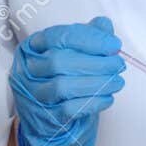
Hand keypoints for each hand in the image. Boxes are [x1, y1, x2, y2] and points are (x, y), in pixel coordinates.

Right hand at [10, 16, 124, 145]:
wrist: (50, 120)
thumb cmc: (64, 80)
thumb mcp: (74, 54)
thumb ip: (89, 36)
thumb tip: (104, 25)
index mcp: (33, 48)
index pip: (58, 36)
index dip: (89, 38)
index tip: (114, 44)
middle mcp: (26, 71)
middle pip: (59, 61)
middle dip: (96, 62)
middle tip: (118, 64)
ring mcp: (32, 96)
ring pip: (63, 86)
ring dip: (97, 83)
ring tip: (117, 81)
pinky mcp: (44, 118)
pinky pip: (69, 109)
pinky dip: (93, 102)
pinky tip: (107, 97)